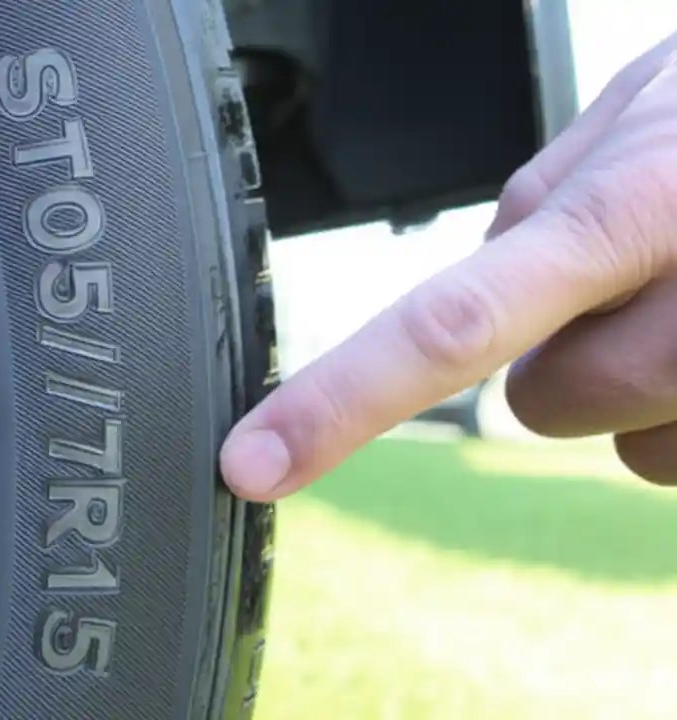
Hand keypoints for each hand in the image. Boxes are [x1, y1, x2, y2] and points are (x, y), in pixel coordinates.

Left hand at [222, 33, 676, 500]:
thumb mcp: (647, 119)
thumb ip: (548, 202)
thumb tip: (486, 272)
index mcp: (629, 203)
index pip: (452, 321)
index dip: (339, 402)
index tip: (250, 464)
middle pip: (551, 407)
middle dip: (574, 362)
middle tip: (643, 284)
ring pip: (640, 452)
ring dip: (656, 390)